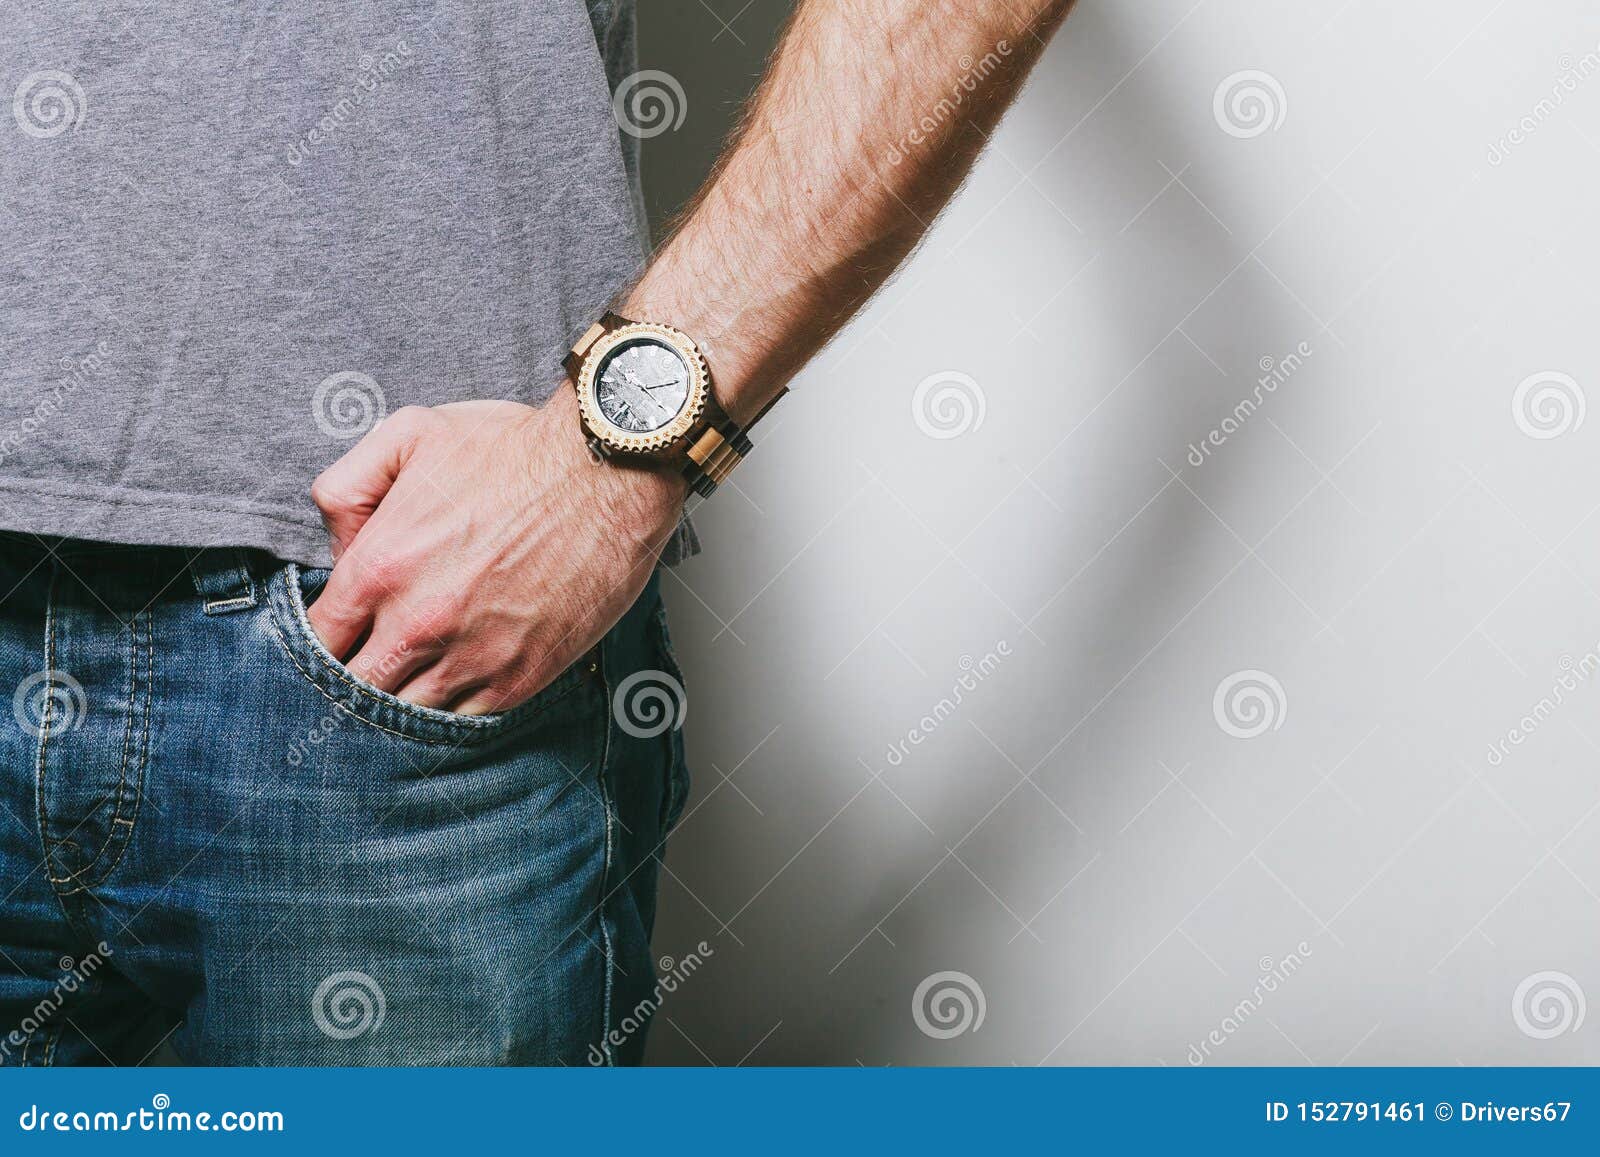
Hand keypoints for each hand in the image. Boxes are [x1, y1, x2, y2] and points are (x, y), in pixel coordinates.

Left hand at [306, 389, 684, 714]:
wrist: (608, 472)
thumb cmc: (518, 450)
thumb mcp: (408, 434)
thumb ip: (349, 488)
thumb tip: (338, 547)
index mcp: (379, 567)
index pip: (319, 638)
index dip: (325, 641)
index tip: (344, 635)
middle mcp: (415, 624)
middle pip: (355, 689)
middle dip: (358, 678)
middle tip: (374, 662)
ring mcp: (469, 658)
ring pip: (407, 714)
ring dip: (405, 700)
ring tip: (416, 678)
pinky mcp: (520, 678)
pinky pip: (465, 723)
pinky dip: (455, 712)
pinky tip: (460, 685)